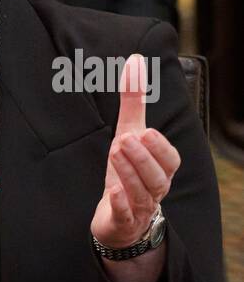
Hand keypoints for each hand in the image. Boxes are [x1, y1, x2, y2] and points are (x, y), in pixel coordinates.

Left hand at [90, 54, 180, 250]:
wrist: (119, 215)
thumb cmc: (128, 168)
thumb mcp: (129, 132)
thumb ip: (133, 100)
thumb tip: (135, 60)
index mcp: (161, 168)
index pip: (169, 159)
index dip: (158, 147)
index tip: (144, 132)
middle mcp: (154, 188)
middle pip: (157, 177)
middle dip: (143, 159)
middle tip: (124, 139)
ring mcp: (139, 207)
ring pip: (140, 194)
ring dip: (128, 175)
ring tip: (114, 153)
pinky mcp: (121, 221)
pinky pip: (124, 215)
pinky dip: (120, 204)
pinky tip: (112, 193)